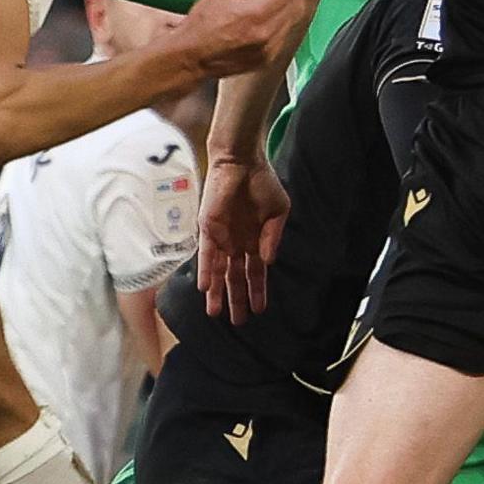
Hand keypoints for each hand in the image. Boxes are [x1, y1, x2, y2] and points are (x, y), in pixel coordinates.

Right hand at [169, 0, 301, 79]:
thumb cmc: (202, 24)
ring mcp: (268, 50)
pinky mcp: (267, 61)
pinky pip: (282, 39)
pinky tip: (255, 29)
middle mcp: (266, 34)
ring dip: (279, 14)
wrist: (191, 56)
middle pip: (294, 6)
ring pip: (291, 23)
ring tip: (255, 15)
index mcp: (256, 14)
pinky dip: (275, 30)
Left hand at [199, 153, 290, 320]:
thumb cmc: (262, 183)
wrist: (241, 162)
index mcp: (255, 240)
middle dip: (236, 299)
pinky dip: (206, 271)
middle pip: (235, 277)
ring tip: (216, 314)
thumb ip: (273, 237)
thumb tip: (268, 262)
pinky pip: (206, 255)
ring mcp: (221, 237)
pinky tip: (205, 288)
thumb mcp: (278, 211)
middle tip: (238, 321)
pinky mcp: (208, 229)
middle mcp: (236, 242)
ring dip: (217, 293)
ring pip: (218, 271)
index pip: (255, 272)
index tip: (260, 309)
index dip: (257, 291)